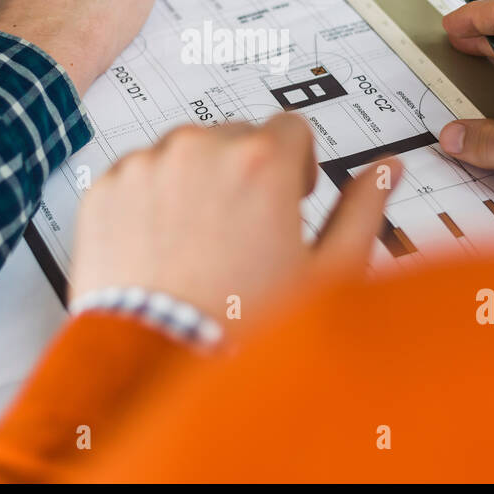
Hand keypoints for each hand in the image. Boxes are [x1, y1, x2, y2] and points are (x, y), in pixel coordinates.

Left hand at [69, 115, 401, 323]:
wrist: (155, 365)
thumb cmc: (244, 329)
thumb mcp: (327, 275)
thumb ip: (363, 209)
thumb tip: (388, 170)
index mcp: (262, 159)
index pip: (291, 128)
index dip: (296, 167)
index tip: (287, 200)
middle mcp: (200, 147)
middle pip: (236, 138)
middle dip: (245, 175)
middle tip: (243, 234)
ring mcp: (147, 164)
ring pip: (184, 154)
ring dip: (197, 183)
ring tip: (200, 247)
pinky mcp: (105, 187)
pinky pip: (138, 176)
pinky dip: (150, 201)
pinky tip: (163, 250)